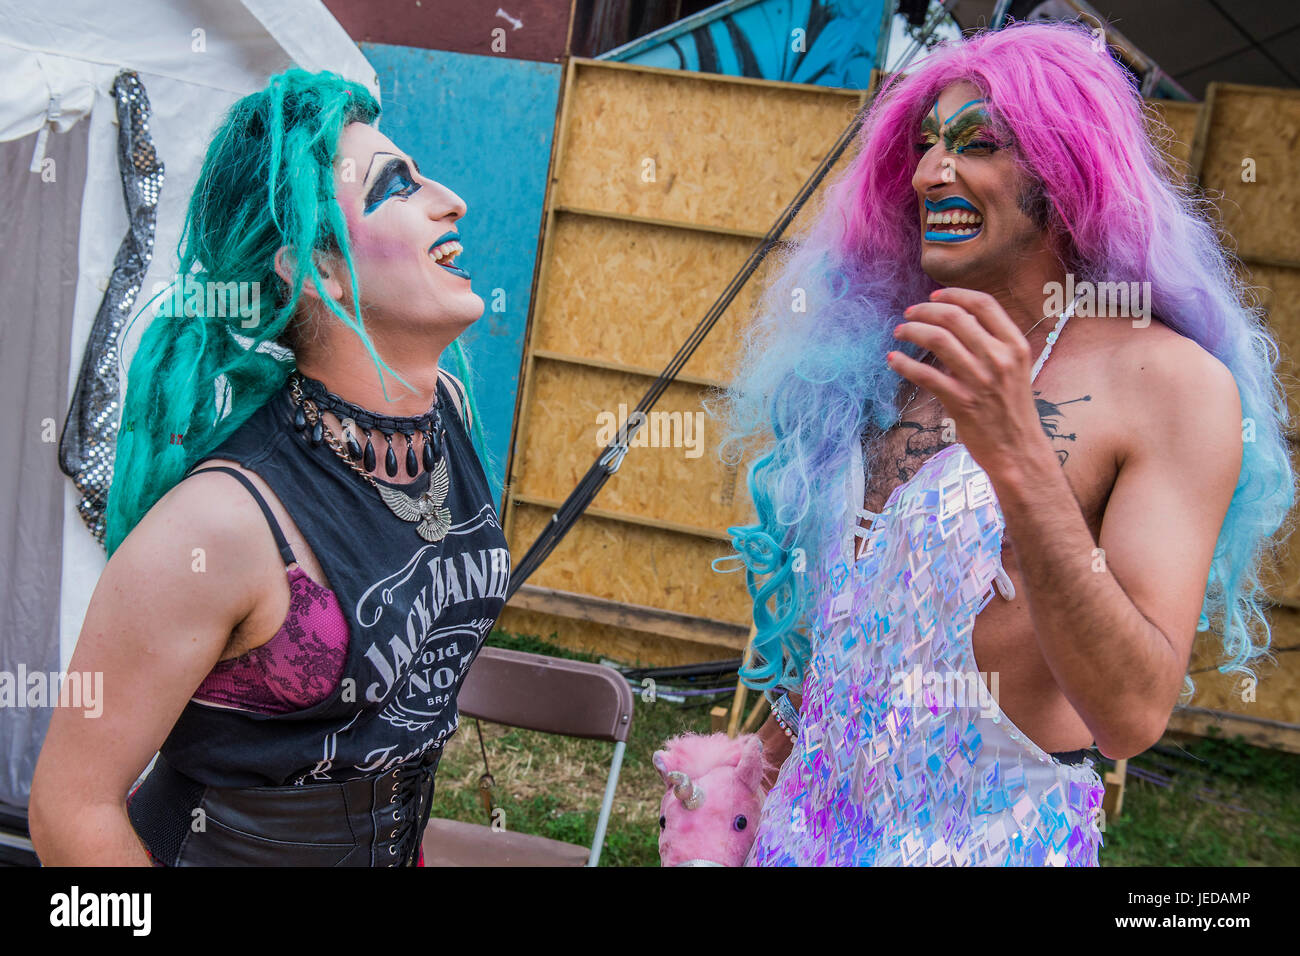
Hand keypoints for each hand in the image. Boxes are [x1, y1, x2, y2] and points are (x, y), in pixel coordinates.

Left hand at [886, 287, 1052, 479]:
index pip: (984, 304)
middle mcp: (999, 358)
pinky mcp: (960, 401)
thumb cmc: (1012, 409)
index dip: (954, 295)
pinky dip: (904, 363)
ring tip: (899, 333)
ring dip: (911, 331)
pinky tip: (893, 359)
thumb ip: (992, 345)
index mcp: (1015, 345)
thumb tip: (955, 322)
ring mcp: (979, 380)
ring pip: (937, 339)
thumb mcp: (1015, 369)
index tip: (934, 296)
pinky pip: (924, 374)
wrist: (1018, 450)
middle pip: (955, 317)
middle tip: (909, 314)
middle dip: (925, 310)